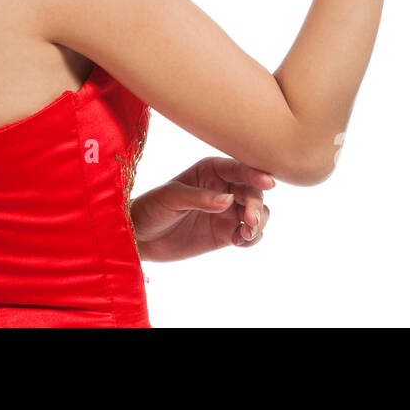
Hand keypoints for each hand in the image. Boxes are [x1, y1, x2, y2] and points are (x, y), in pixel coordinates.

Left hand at [130, 157, 273, 261]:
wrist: (141, 236)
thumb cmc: (152, 208)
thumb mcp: (171, 198)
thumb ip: (200, 198)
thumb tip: (228, 200)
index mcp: (211, 171)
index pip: (238, 168)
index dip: (255, 174)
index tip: (268, 183)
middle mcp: (224, 188)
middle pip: (252, 192)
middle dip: (256, 205)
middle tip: (250, 220)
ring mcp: (227, 211)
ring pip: (258, 212)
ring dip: (259, 222)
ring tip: (246, 233)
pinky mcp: (227, 233)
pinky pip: (250, 234)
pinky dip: (252, 237)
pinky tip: (240, 241)